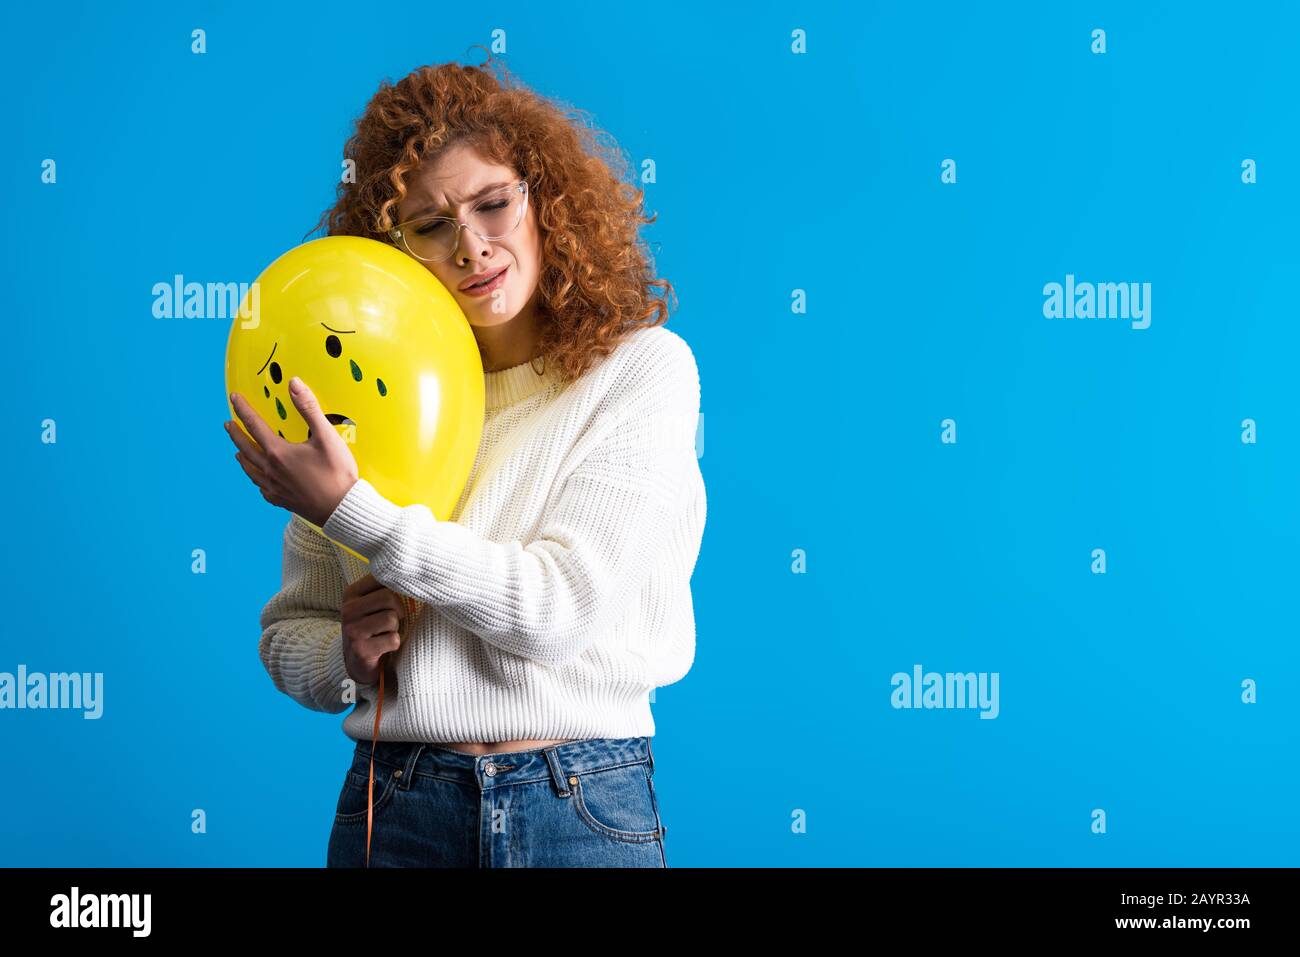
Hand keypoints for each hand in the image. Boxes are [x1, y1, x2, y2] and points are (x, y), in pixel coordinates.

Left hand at [224, 376, 358, 527]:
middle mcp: (270, 470)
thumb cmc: (337, 473)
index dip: (243, 409)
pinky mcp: (282, 500)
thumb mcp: (326, 436)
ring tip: (237, 451)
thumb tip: (294, 384)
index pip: (254, 425)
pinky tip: (259, 480)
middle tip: (228, 424)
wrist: (342, 508)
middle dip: (236, 434)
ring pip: (250, 469)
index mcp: (278, 452)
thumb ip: (308, 408)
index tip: (234, 398)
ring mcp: (274, 487)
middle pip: (246, 448)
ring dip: (242, 457)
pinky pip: (261, 488)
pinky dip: (256, 479)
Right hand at [341, 573, 408, 686]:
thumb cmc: (371, 628)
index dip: (397, 589)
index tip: (395, 601)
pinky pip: (393, 639)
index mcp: (351, 593)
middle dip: (398, 610)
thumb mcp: (371, 604)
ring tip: (385, 633)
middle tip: (390, 622)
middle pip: (389, 597)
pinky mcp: (361, 650)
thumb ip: (385, 588)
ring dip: (395, 628)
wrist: (357, 662)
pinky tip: (384, 647)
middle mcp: (348, 610)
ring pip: (392, 618)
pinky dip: (394, 644)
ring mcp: (353, 630)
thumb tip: (411, 576)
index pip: (383, 578)